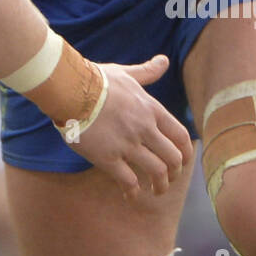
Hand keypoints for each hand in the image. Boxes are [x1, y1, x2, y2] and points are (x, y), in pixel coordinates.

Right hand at [67, 55, 193, 201]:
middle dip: (174, 172)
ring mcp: (127, 145)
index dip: (185, 152)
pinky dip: (133, 192)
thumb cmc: (96, 79)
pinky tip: (130, 195)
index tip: (183, 160)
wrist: (69, 89)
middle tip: (168, 178)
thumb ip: (147, 72)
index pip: (180, 135)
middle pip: (173, 158)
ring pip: (156, 172)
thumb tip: (164, 60)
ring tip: (155, 191)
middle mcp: (144, 128)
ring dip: (159, 185)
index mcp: (151, 109)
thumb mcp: (126, 74)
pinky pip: (128, 181)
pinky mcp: (109, 158)